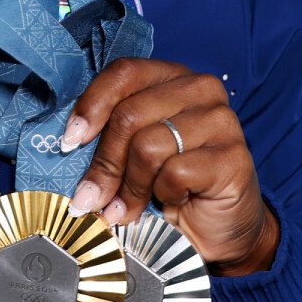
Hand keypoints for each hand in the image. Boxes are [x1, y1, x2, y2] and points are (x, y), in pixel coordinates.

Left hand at [59, 58, 278, 275]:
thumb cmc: (169, 185)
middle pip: (129, 114)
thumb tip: (69, 142)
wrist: (217, 229)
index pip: (124, 73)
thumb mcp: (132, 150)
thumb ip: (110, 134)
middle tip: (91, 197)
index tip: (70, 141)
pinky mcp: (233, 157)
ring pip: (148, 146)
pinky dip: (162, 195)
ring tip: (126, 208)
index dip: (91, 105)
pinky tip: (171, 203)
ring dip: (130, 186)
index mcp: (171, 76)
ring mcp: (221, 121)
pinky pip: (175, 172)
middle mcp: (201, 89)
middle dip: (104, 163)